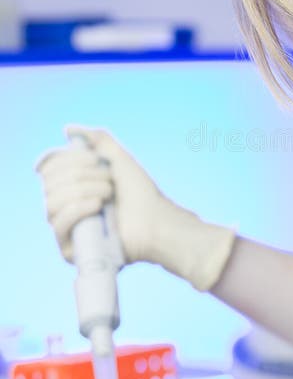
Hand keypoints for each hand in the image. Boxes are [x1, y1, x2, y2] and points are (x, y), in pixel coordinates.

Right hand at [36, 125, 235, 290]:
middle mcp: (65, 207)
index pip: (49, 169)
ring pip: (51, 201)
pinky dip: (76, 209)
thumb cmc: (141, 194)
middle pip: (50, 183)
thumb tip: (67, 129)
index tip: (94, 158)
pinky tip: (97, 205)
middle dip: (81, 174)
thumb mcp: (119, 158)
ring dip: (83, 190)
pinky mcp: (70, 249)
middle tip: (109, 179)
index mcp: (72, 186)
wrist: (157, 221)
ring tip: (108, 193)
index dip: (65, 159)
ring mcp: (67, 229)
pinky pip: (57, 225)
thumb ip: (97, 139)